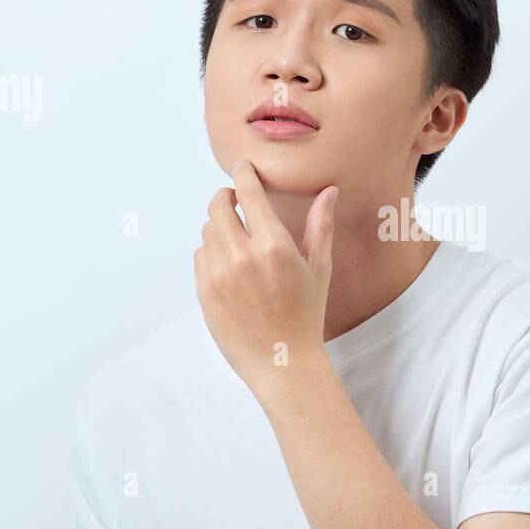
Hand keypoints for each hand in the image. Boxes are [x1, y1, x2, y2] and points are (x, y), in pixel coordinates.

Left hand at [193, 158, 337, 392]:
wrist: (282, 362)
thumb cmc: (306, 315)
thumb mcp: (319, 268)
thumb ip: (321, 225)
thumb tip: (329, 191)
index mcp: (274, 246)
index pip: (249, 193)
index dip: (244, 173)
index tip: (242, 166)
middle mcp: (242, 257)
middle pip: (217, 206)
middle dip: (225, 197)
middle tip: (235, 200)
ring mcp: (219, 275)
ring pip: (207, 231)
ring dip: (219, 227)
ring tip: (237, 239)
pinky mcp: (204, 292)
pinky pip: (200, 257)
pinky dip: (211, 253)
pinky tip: (230, 265)